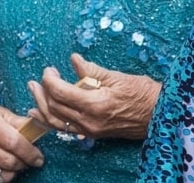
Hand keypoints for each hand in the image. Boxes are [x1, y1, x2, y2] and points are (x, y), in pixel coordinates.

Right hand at [0, 105, 44, 181]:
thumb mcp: (6, 115)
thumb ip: (23, 123)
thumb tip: (42, 129)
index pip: (14, 142)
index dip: (30, 152)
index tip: (38, 158)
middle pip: (9, 161)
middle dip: (23, 162)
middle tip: (26, 159)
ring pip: (2, 173)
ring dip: (12, 170)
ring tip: (12, 161)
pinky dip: (1, 177)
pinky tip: (1, 167)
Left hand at [27, 53, 160, 140]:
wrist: (159, 115)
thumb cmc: (143, 93)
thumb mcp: (118, 77)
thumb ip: (91, 70)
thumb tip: (73, 60)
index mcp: (95, 104)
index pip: (61, 92)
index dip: (50, 79)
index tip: (50, 69)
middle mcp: (89, 121)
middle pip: (54, 107)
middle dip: (42, 91)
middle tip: (39, 78)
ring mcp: (89, 130)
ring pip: (55, 121)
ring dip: (41, 106)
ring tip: (34, 92)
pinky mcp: (91, 133)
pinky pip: (63, 128)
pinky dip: (49, 120)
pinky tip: (40, 113)